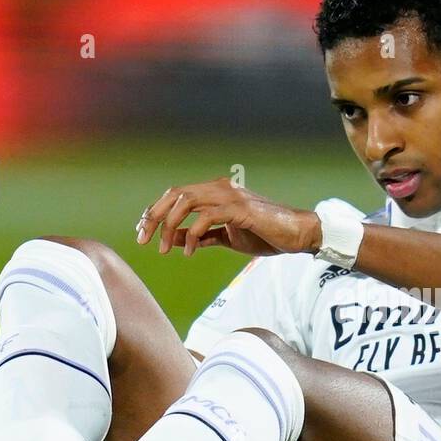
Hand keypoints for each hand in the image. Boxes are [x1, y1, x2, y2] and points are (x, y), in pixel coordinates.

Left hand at [135, 177, 321, 257]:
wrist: (296, 234)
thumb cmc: (265, 234)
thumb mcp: (227, 237)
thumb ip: (204, 236)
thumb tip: (180, 240)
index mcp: (216, 192)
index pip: (176, 195)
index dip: (155, 211)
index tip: (143, 231)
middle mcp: (220, 188)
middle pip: (175, 194)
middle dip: (154, 216)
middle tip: (143, 239)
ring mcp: (230, 196)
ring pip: (186, 202)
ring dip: (169, 225)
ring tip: (164, 248)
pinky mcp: (240, 209)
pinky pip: (206, 218)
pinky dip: (192, 235)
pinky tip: (188, 251)